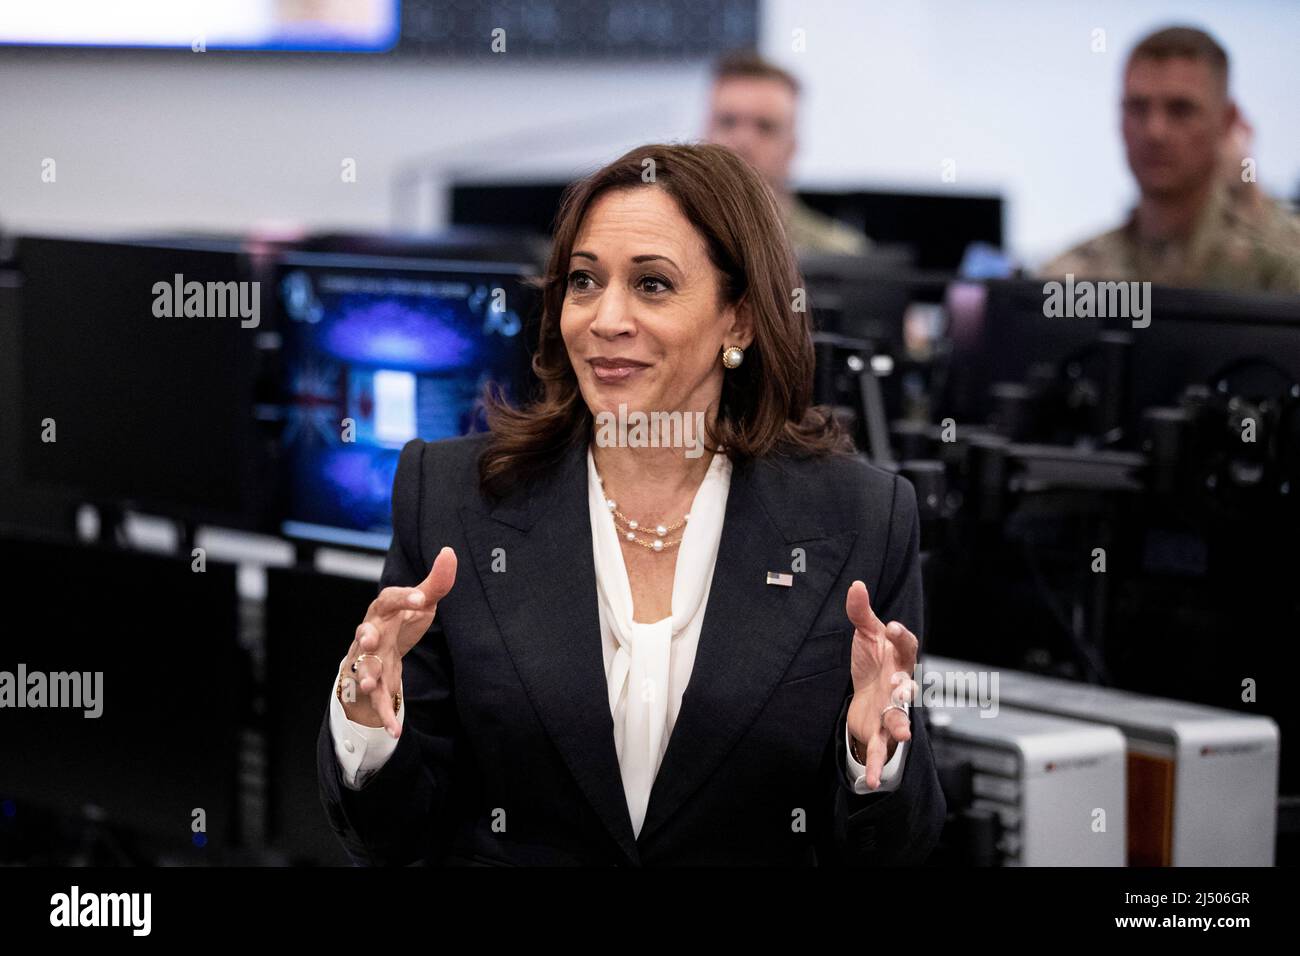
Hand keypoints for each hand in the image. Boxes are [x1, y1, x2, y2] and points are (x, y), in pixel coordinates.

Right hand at [341, 546, 457, 736]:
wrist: (380, 648)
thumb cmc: (402, 619)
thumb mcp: (421, 601)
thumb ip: (436, 581)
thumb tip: (450, 551)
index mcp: (383, 609)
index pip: (390, 598)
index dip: (404, 597)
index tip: (422, 599)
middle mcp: (370, 632)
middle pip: (364, 633)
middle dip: (364, 637)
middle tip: (367, 639)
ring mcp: (367, 659)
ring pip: (362, 667)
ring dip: (364, 675)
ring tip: (368, 684)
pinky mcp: (372, 682)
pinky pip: (376, 699)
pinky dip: (384, 715)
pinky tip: (396, 730)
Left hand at [844, 579, 918, 789]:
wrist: (868, 694)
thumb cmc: (873, 660)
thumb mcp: (866, 633)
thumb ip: (861, 612)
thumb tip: (856, 584)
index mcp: (898, 659)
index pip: (906, 646)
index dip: (901, 636)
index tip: (891, 626)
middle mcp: (899, 687)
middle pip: (907, 688)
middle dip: (906, 689)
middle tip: (903, 688)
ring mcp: (891, 711)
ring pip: (900, 720)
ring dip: (901, 726)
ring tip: (904, 734)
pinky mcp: (878, 732)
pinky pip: (878, 750)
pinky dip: (874, 765)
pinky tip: (869, 781)